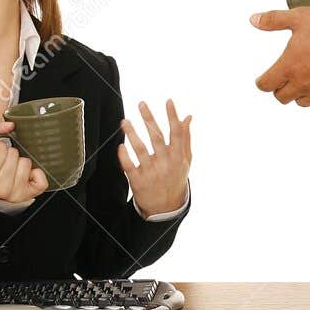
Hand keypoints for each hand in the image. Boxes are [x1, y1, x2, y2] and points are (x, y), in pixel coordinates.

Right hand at [0, 114, 48, 203]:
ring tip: (11, 168)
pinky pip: (41, 179)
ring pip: (27, 163)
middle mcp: (0, 188)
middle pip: (14, 154)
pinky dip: (36, 174)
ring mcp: (15, 194)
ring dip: (21, 162)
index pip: (0, 147)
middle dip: (9, 153)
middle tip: (2, 161)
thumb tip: (10, 125)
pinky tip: (26, 175)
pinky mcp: (28, 195)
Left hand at [119, 99, 191, 215]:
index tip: (168, 101)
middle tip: (141, 104)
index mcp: (178, 156)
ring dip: (132, 134)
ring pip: (141, 150)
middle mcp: (165, 163)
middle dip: (149, 119)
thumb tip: (188, 116)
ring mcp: (152, 172)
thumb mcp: (186, 160)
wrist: (167, 208)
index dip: (173, 116)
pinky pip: (130, 167)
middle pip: (156, 137)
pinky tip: (121, 146)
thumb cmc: (175, 178)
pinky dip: (125, 156)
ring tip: (125, 121)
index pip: (177, 133)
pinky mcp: (138, 181)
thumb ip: (186, 138)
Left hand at [250, 6, 309, 104]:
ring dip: (299, 93)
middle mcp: (302, 82)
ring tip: (303, 80)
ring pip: (302, 101)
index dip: (263, 82)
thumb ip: (275, 19)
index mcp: (289, 66)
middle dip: (280, 88)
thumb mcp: (298, 17)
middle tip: (283, 78)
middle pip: (282, 97)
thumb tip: (253, 19)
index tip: (263, 79)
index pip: (267, 85)